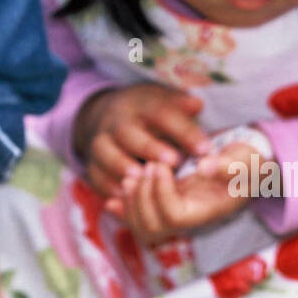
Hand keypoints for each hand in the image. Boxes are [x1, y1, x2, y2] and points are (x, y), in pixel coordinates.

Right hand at [73, 83, 208, 198]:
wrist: (106, 114)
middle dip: (150, 147)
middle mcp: (117, 121)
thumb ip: (183, 106)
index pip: (163, 114)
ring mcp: (101, 141)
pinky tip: (124, 197)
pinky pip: (95, 174)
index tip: (205, 149)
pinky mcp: (92, 162)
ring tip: (143, 179)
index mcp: (141, 105)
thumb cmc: (148, 113)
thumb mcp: (165, 101)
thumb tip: (197, 104)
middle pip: (129, 132)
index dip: (183, 132)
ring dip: (123, 166)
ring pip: (106, 152)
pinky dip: (107, 186)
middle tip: (173, 162)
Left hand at [106, 142, 272, 246]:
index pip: (174, 215)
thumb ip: (227, 165)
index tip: (159, 165)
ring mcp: (178, 213)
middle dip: (142, 197)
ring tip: (130, 177)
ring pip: (143, 226)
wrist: (248, 166)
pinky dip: (123, 209)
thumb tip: (204, 167)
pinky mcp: (168, 204)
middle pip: (154, 227)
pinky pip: (140, 217)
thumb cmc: (249, 163)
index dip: (160, 192)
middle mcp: (190, 218)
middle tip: (143, 168)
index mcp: (208, 211)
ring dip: (131, 202)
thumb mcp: (244, 160)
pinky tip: (111, 199)